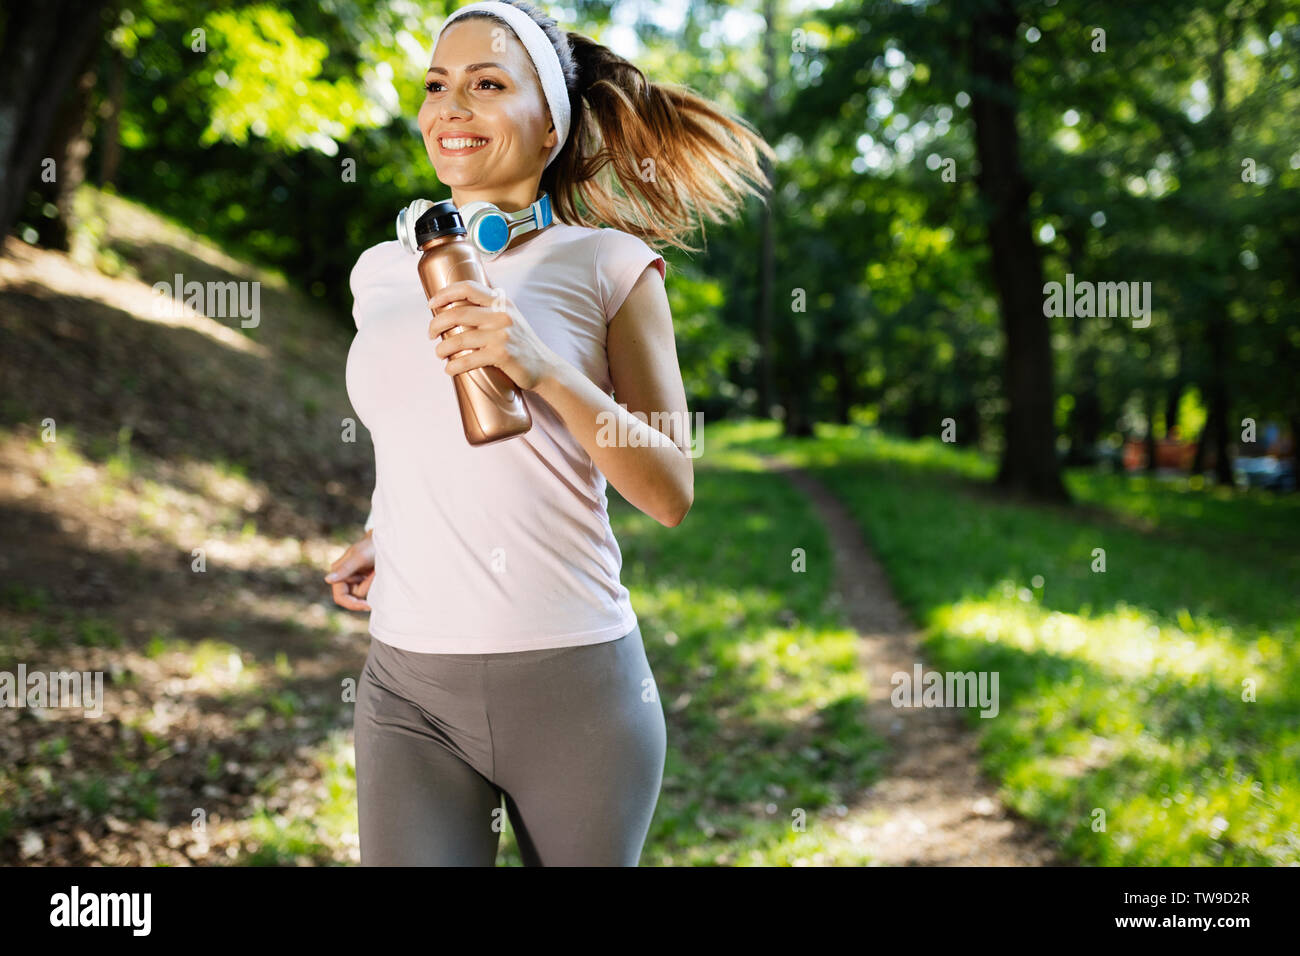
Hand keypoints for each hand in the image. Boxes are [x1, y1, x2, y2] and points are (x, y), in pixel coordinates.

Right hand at [323, 531, 374, 610]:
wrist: (386, 539)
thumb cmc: (371, 545)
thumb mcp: (359, 557)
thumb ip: (344, 569)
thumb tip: (327, 580)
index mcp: (338, 572)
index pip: (340, 597)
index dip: (352, 604)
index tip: (367, 605)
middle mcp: (345, 577)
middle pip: (354, 597)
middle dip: (366, 589)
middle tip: (375, 577)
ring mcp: (355, 579)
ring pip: (364, 593)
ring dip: (372, 584)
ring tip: (377, 570)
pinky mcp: (365, 579)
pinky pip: (370, 590)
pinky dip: (375, 584)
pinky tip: (377, 573)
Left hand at [427, 280, 560, 390]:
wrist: (545, 367)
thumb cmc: (522, 344)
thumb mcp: (509, 318)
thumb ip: (489, 310)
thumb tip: (456, 308)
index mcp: (501, 302)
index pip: (468, 288)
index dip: (445, 293)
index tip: (432, 303)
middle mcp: (502, 315)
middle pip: (458, 313)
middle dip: (436, 324)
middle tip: (431, 334)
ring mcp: (502, 335)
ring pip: (460, 339)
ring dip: (443, 348)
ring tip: (439, 353)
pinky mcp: (502, 355)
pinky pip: (469, 360)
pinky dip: (454, 366)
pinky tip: (449, 369)